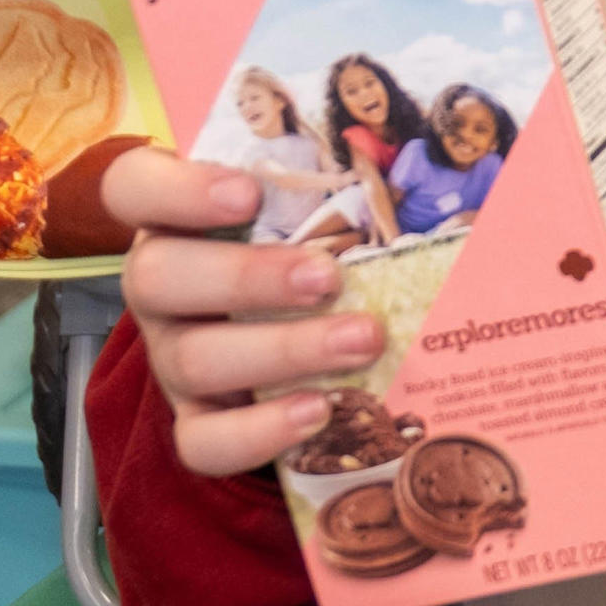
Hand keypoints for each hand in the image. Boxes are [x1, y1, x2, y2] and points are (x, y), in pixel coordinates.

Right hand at [108, 146, 383, 482]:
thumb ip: (360, 182)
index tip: (247, 193)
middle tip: (326, 277)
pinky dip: (260, 432)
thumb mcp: (322, 211)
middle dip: (247, 278)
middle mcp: (164, 287)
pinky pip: (204, 440)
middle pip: (158, 277)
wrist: (294, 351)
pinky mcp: (199, 421)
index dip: (176, 189)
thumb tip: (472, 165)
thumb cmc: (310, 255)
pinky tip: (319, 411)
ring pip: (191, 359)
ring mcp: (175, 357)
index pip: (133, 187)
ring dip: (281, 351)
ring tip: (361, 341)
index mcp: (177, 219)